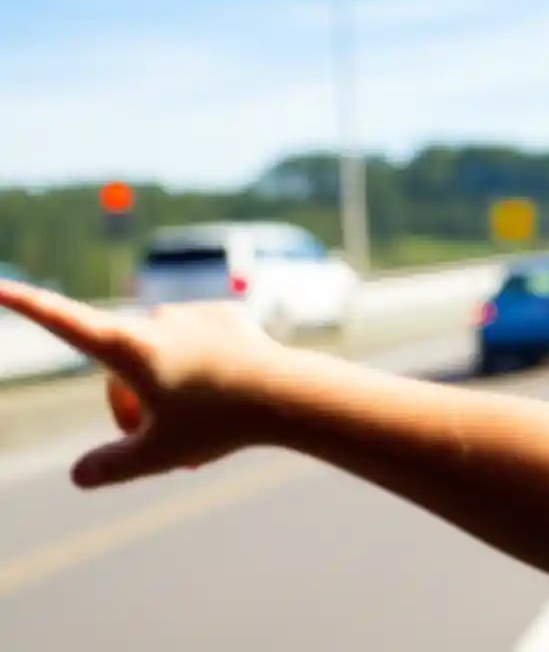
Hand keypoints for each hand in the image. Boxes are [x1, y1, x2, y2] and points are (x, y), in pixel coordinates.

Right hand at [0, 281, 287, 487]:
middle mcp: (156, 321)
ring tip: (205, 423)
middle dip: (135, 407)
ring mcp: (193, 315)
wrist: (290, 393)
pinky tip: (232, 390)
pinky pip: (200, 348)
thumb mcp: (159, 455)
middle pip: (122, 373)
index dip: (26, 304)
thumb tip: (80, 476)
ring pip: (164, 361)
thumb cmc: (219, 423)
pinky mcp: (227, 315)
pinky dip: (206, 372)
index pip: (63, 321)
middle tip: (167, 442)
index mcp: (127, 347)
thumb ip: (112, 466)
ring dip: (172, 390)